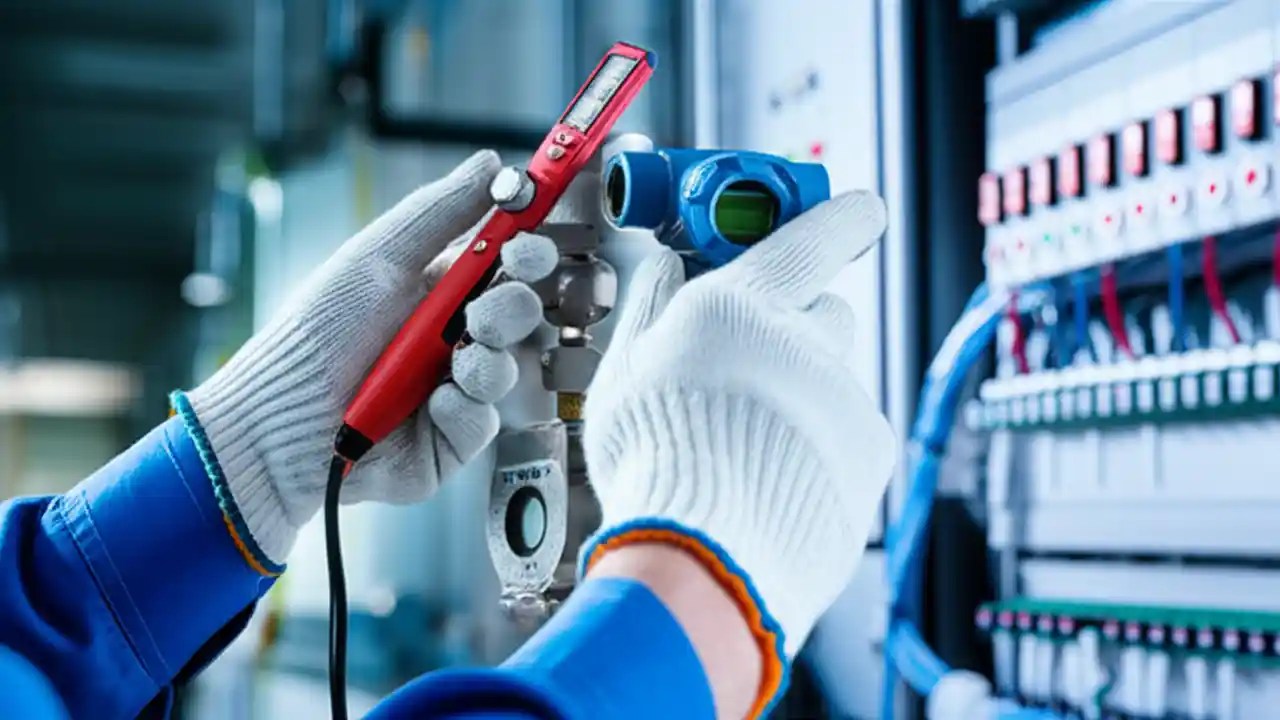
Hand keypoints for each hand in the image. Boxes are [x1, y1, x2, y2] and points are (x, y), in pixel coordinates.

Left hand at [183, 151, 557, 565]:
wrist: (279, 421)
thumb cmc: (316, 335)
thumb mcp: (376, 259)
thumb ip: (438, 211)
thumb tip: (489, 164)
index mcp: (435, 290)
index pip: (503, 261)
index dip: (527, 247)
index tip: (532, 237)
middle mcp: (450, 338)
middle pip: (519, 312)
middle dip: (512, 305)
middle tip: (483, 310)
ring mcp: (454, 390)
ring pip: (508, 366)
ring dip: (486, 358)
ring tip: (447, 363)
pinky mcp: (451, 440)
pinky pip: (484, 420)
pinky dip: (462, 408)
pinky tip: (428, 406)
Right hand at [581, 191, 895, 662]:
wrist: (706, 558)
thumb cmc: (655, 462)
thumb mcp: (626, 369)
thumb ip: (654, 305)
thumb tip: (668, 264)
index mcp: (744, 305)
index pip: (814, 235)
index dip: (839, 216)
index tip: (858, 208)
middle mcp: (807, 340)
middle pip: (822, 308)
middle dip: (795, 323)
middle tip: (751, 357)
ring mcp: (845, 396)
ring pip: (831, 376)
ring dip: (801, 394)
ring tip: (748, 441)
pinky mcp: (870, 451)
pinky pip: (847, 431)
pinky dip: (819, 446)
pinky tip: (775, 474)